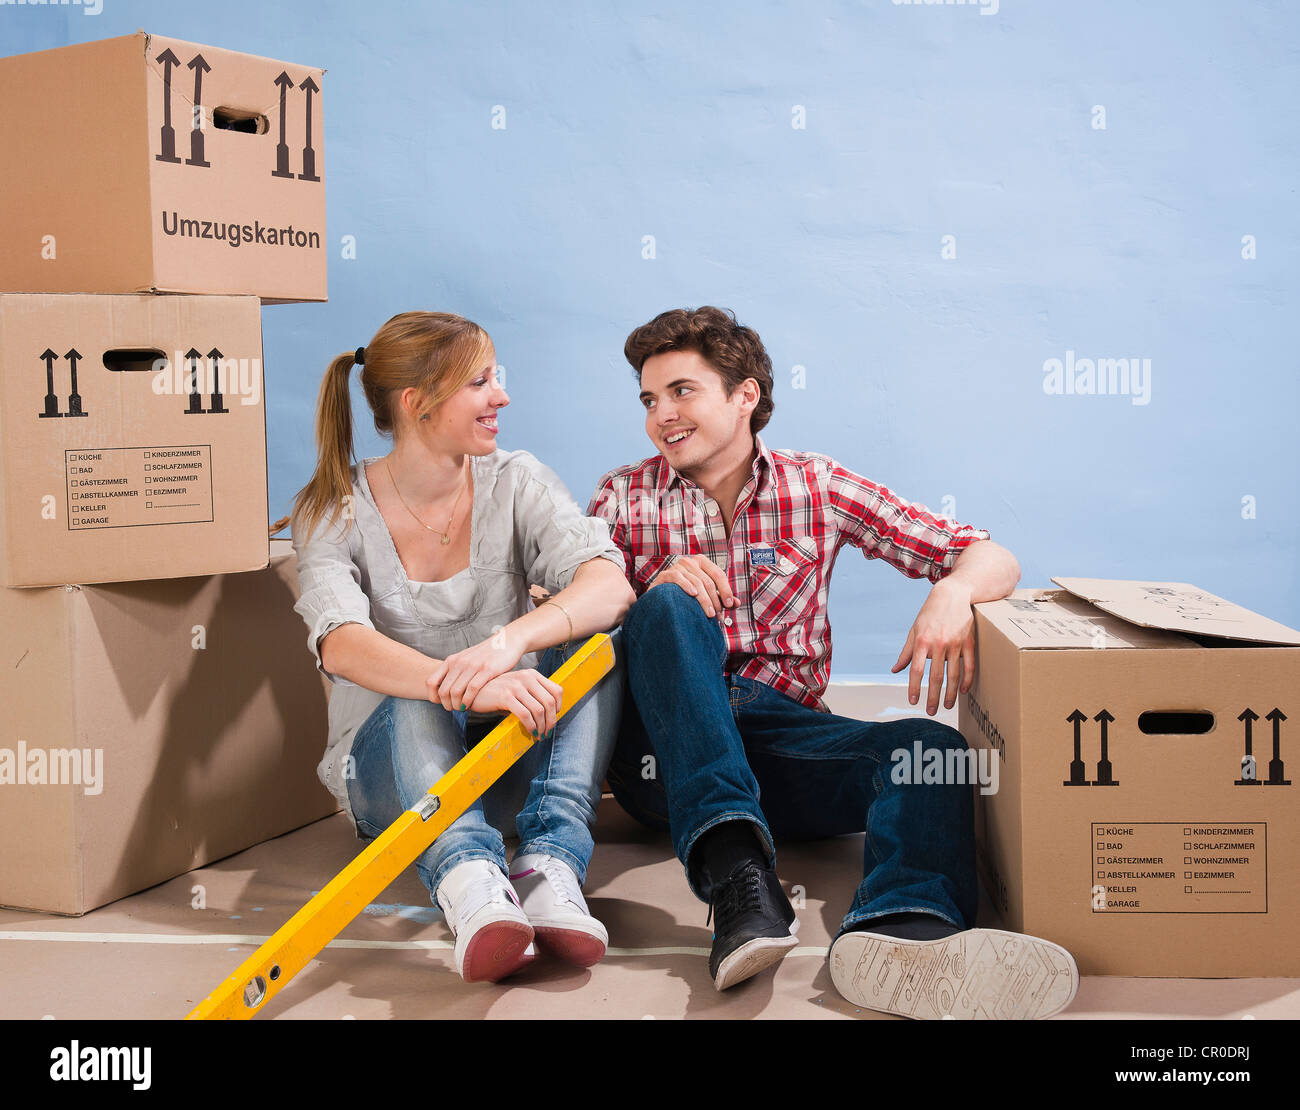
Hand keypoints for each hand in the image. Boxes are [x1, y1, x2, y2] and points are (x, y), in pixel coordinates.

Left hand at [425, 634, 525, 712]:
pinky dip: (468, 701)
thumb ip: (455, 670)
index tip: (440, 703)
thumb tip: (446, 689)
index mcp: (452, 660)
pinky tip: (470, 705)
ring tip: (461, 709)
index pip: (431, 682)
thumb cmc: (487, 654)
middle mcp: (459, 662)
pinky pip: (472, 689)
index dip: (433, 696)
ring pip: (456, 692)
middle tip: (452, 709)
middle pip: (443, 690)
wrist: (507, 640)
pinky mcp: (487, 669)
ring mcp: (473, 665)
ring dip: (457, 705)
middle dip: (446, 704)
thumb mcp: (466, 658)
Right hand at [466, 669, 563, 736]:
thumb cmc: (495, 691)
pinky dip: (531, 726)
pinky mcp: (506, 696)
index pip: (556, 690)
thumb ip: (530, 696)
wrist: (472, 689)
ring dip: (542, 726)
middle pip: (550, 702)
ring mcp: (516, 686)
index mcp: (532, 674)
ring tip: (539, 735)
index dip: (559, 708)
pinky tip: (530, 731)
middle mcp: (526, 677)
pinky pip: (525, 715)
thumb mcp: (516, 689)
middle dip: (551, 721)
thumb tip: (546, 716)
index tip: (554, 719)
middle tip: (547, 732)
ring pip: (539, 710)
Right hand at [649, 554, 736, 617]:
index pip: (718, 575)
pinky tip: (693, 595)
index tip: (730, 605)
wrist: (661, 597)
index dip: (726, 590)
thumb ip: (721, 598)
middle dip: (715, 600)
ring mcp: (677, 566)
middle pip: (708, 581)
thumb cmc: (686, 595)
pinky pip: (678, 578)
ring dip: (704, 600)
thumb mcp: (706, 595)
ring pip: (696, 582)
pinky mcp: (665, 574)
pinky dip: (687, 586)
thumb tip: (737, 603)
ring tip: (709, 614)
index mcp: (702, 562)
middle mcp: (690, 561)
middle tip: (717, 615)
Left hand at [890, 579, 976, 714]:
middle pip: (935, 676)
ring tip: (947, 706)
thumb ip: (906, 652)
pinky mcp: (969, 642)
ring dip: (950, 693)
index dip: (914, 687)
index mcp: (922, 641)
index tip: (913, 701)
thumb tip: (895, 670)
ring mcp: (955, 643)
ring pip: (953, 674)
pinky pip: (969, 665)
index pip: (916, 670)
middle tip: (931, 711)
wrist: (953, 595)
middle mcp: (938, 644)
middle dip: (933, 696)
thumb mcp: (914, 630)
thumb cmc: (930, 613)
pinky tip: (963, 691)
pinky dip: (967, 679)